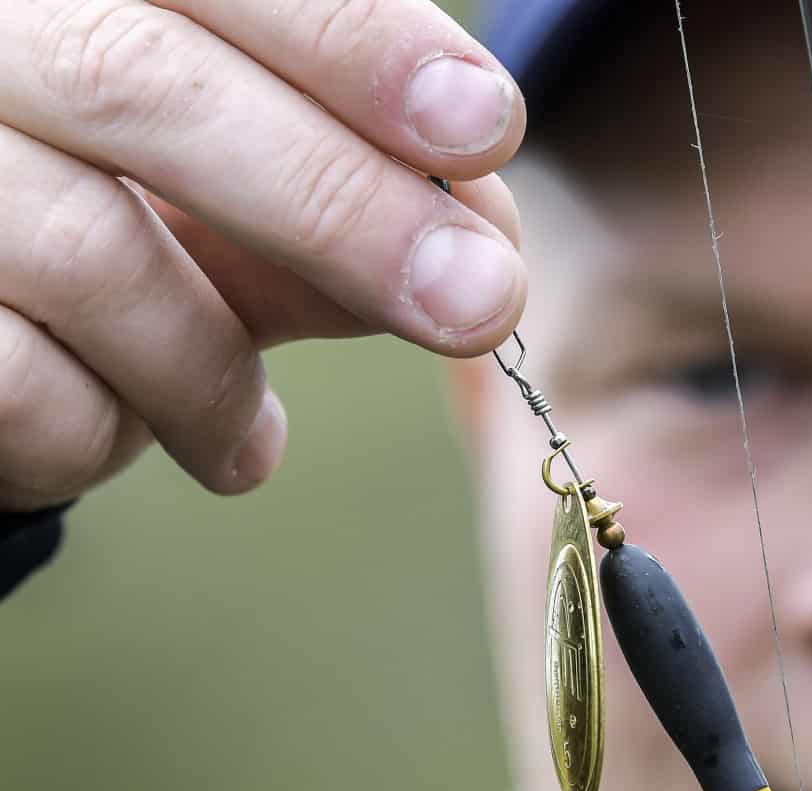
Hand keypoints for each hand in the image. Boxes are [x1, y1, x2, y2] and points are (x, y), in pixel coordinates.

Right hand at [0, 0, 529, 512]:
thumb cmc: (90, 224)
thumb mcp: (223, 193)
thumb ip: (339, 189)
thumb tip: (485, 246)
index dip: (354, 40)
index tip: (486, 126)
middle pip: (145, 85)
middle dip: (341, 205)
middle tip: (479, 303)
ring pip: (87, 251)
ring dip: (212, 371)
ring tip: (250, 436)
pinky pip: (19, 382)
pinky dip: (113, 433)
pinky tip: (154, 449)